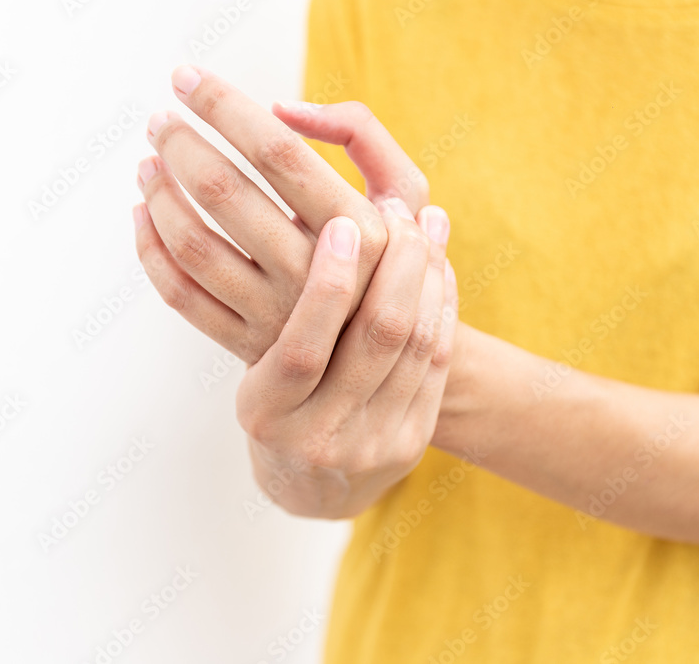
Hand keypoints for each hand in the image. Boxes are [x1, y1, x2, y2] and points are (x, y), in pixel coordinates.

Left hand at [134, 65, 428, 362]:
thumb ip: (360, 133)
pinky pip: (181, 297)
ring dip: (159, 195)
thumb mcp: (405, 193)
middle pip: (223, 193)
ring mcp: (278, 316)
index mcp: (357, 226)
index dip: (223, 106)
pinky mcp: (249, 345)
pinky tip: (143, 214)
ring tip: (147, 163)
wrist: (387, 350)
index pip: (276, 150)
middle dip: (180, 144)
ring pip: (194, 247)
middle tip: (159, 120)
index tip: (186, 77)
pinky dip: (150, 251)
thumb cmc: (390, 256)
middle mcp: (315, 274)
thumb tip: (281, 111)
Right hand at [235, 200, 457, 517]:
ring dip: (427, 273)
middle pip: (377, 338)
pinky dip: (442, 304)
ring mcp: (374, 444)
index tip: (343, 224)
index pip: (301, 348)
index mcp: (266, 414)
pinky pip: (437, 361)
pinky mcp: (412, 442)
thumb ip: (272, 316)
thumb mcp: (255, 376)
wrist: (312, 490)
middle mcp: (321, 437)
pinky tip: (441, 264)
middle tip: (398, 208)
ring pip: (416, 344)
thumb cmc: (276, 414)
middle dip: (397, 262)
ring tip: (428, 220)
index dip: (328, 285)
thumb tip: (290, 221)